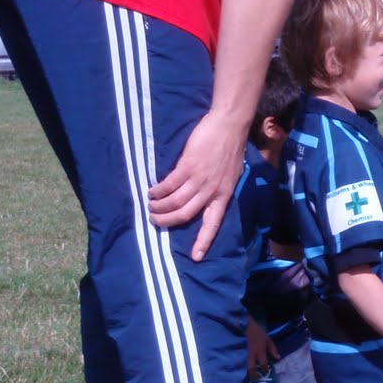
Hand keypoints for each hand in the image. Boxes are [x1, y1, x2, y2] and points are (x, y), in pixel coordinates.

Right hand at [148, 108, 246, 260]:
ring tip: (151, 206)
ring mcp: (200, 179)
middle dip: (167, 222)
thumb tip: (207, 197)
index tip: (195, 257)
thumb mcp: (231, 173)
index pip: (213, 223)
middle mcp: (212, 191)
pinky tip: (152, 191)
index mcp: (224, 195)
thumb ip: (219, 187)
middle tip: (155, 221)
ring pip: (175, 202)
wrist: (229, 125)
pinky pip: (168, 185)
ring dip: (159, 207)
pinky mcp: (188, 167)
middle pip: (186, 215)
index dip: (203, 241)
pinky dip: (158, 191)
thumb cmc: (230, 147)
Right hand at [245, 320, 279, 374]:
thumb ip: (273, 349)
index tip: (266, 372)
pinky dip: (244, 368)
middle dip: (254, 375)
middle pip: (252, 368)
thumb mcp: (268, 340)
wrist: (245, 327)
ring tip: (251, 377)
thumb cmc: (258, 333)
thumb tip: (278, 358)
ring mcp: (245, 355)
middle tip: (257, 379)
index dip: (265, 370)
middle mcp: (252, 354)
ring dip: (248, 373)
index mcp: (260, 351)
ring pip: (246, 367)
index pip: (263, 364)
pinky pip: (242, 363)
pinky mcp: (240, 354)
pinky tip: (245, 371)